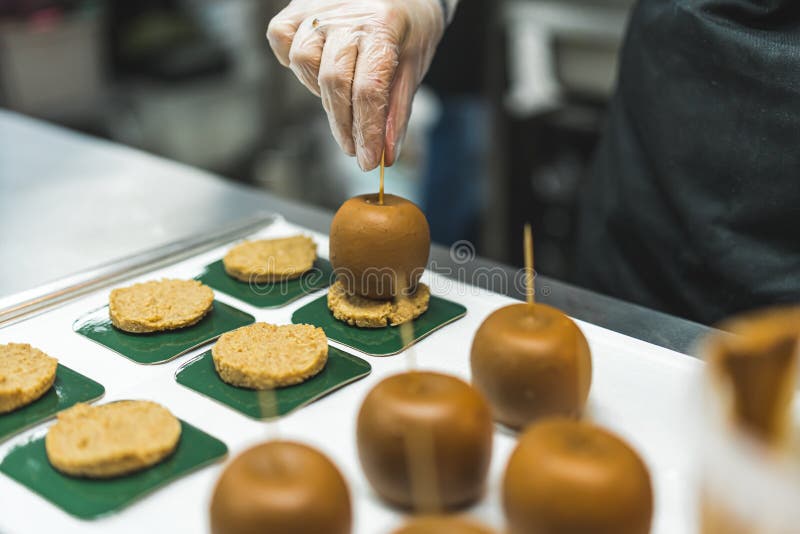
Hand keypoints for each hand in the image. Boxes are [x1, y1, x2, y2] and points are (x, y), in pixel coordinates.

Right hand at [267, 0, 446, 169]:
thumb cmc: (411, 26)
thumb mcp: (414, 67)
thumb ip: (397, 112)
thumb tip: (386, 155)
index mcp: (383, 25)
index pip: (369, 90)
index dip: (367, 131)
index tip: (368, 161)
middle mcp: (348, 13)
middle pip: (334, 81)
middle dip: (344, 124)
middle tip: (354, 147)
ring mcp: (320, 7)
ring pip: (304, 60)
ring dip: (320, 90)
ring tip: (341, 97)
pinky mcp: (299, 6)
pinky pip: (282, 38)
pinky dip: (295, 61)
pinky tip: (317, 71)